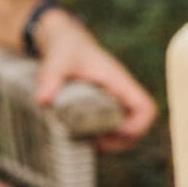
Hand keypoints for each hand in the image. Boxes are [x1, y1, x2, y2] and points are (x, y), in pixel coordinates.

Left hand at [32, 9, 156, 149]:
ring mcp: (112, 105)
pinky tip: (79, 140)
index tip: (113, 131)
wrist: (62, 41)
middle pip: (136, 129)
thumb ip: (51, 75)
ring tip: (85, 143)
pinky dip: (99, 142)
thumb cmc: (65, 46)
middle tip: (94, 143)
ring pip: (124, 135)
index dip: (137, 127)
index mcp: (118, 82)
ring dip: (109, 146)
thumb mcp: (58, 57)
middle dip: (118, 143)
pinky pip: (110, 132)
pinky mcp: (101, 111)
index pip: (145, 109)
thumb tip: (43, 100)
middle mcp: (120, 95)